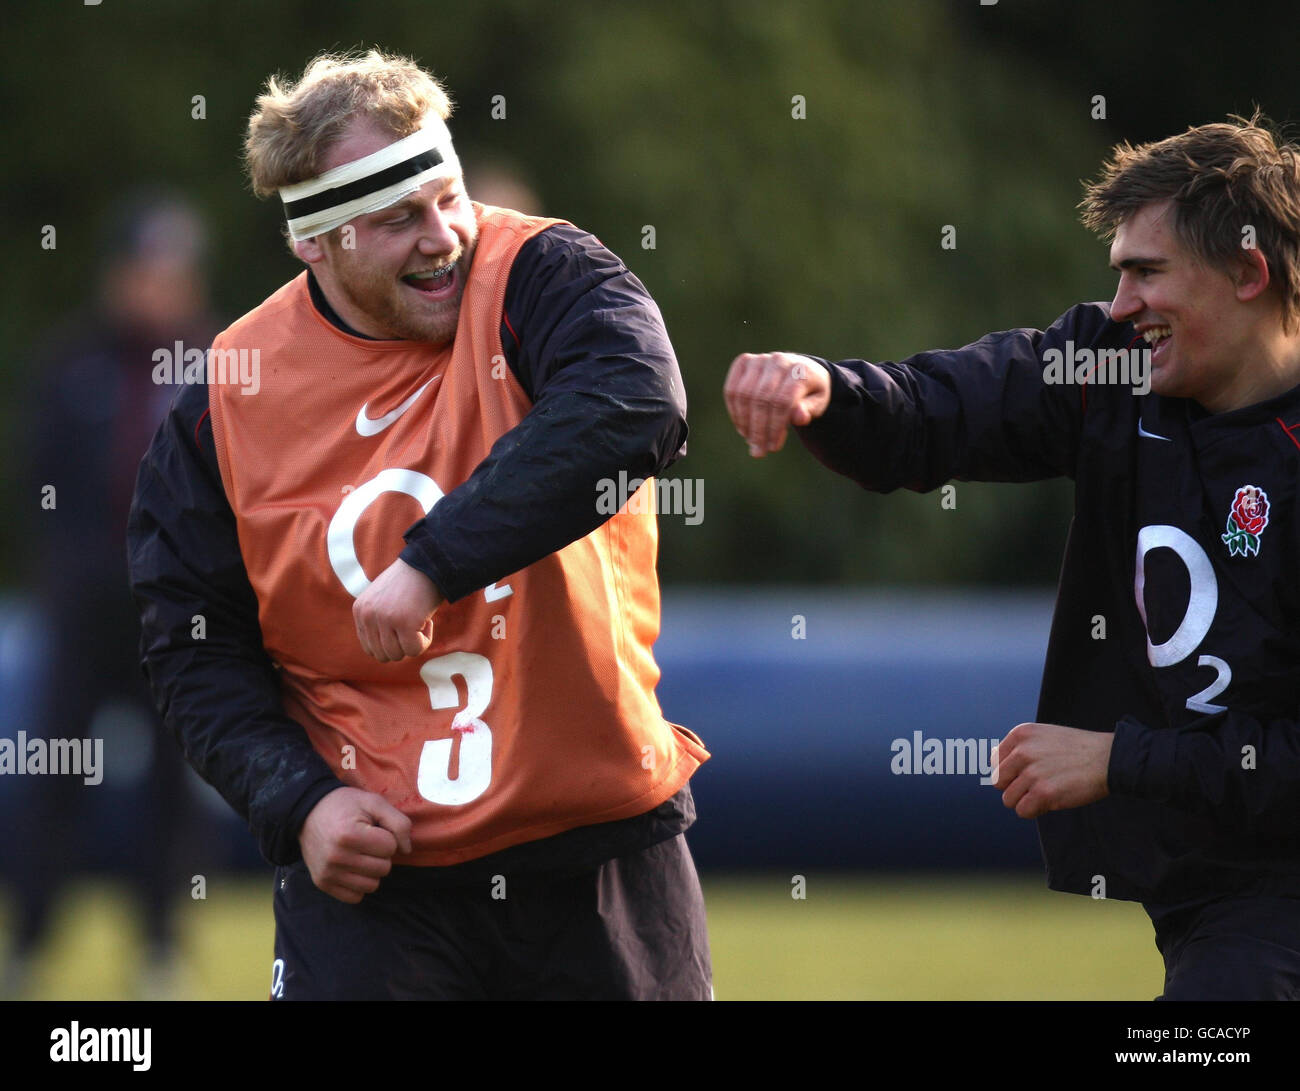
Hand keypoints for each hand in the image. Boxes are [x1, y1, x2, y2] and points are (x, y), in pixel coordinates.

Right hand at [298, 786, 412, 903]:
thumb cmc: (346, 806)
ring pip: (372, 885)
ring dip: (372, 871)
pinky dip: (359, 884)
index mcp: (349, 835)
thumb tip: (406, 850)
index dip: (386, 836)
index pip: (390, 847)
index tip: (373, 829)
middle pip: (383, 868)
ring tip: (360, 854)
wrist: (308, 812)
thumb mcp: (375, 802)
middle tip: (367, 841)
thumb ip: (399, 823)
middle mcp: (336, 857)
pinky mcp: (322, 883)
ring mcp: (327, 873)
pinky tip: (352, 867)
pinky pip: (355, 897)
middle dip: (381, 854)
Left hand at [352, 557, 442, 661]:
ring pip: (398, 655)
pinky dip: (425, 641)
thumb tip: (382, 654)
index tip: (403, 626)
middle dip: (402, 646)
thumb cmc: (412, 581)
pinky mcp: (404, 623)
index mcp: (360, 610)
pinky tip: (428, 622)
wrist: (430, 562)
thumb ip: (377, 621)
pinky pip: (414, 650)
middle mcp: (367, 615)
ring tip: (420, 621)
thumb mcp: (384, 599)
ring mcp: (384, 619)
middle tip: (413, 625)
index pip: (369, 648)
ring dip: (414, 643)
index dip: (391, 643)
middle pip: (383, 655)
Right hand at [723, 352, 831, 456]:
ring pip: (744, 394)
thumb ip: (809, 410)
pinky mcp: (744, 362)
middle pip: (762, 399)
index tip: (773, 447)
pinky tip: (742, 427)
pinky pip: (732, 389)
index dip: (775, 427)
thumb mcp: (818, 403)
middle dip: (758, 429)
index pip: (783, 401)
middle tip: (759, 450)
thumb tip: (799, 417)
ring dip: (744, 422)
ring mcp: (759, 359)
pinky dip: (734, 411)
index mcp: (800, 370)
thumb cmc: (809, 391)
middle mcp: (779, 360)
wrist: (800, 369)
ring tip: (750, 440)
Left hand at [992, 722, 1111, 818]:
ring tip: (1046, 793)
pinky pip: (1022, 811)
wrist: (1108, 759)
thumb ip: (1019, 747)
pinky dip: (1034, 811)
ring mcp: (1032, 772)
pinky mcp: (1043, 793)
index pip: (994, 761)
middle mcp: (1022, 751)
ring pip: (1008, 799)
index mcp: (1020, 734)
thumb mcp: (1044, 735)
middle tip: (1036, 786)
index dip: (1010, 772)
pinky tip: (1050, 801)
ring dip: (1026, 801)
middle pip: (998, 782)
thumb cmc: (1077, 750)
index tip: (1027, 774)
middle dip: (1015, 788)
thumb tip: (993, 759)